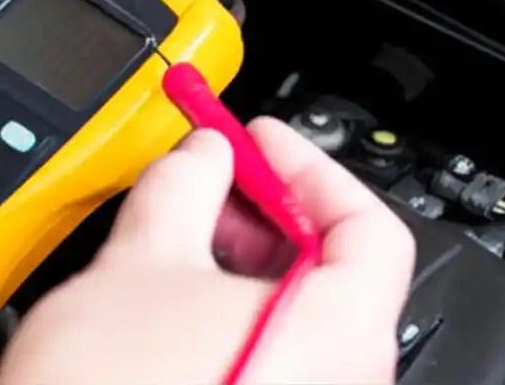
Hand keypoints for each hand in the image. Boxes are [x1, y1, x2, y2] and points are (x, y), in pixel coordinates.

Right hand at [0, 117, 415, 384]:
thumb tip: (198, 159)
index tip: (257, 143)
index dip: (307, 168)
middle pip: (336, 274)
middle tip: (212, 182)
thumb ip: (182, 188)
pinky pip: (273, 359)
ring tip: (181, 240)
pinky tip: (176, 306)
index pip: (367, 226)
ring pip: (298, 322)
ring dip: (243, 267)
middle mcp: (345, 381)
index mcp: (342, 336)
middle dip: (266, 214)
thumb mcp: (137, 264)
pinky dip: (233, 322)